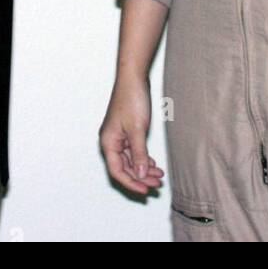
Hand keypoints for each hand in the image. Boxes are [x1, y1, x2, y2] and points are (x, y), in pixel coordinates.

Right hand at [99, 75, 164, 194]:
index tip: (146, 190)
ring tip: (159, 175)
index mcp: (108, 142)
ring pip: (129, 160)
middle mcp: (110, 141)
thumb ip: (139, 154)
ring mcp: (118, 136)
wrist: (133, 78)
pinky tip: (152, 163)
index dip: (131, 183)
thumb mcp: (137, 130)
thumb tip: (139, 175)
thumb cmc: (131, 100)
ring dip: (143, 169)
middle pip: (124, 167)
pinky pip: (132, 151)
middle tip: (158, 183)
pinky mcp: (125, 131)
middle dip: (140, 177)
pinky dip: (142, 159)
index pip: (117, 171)